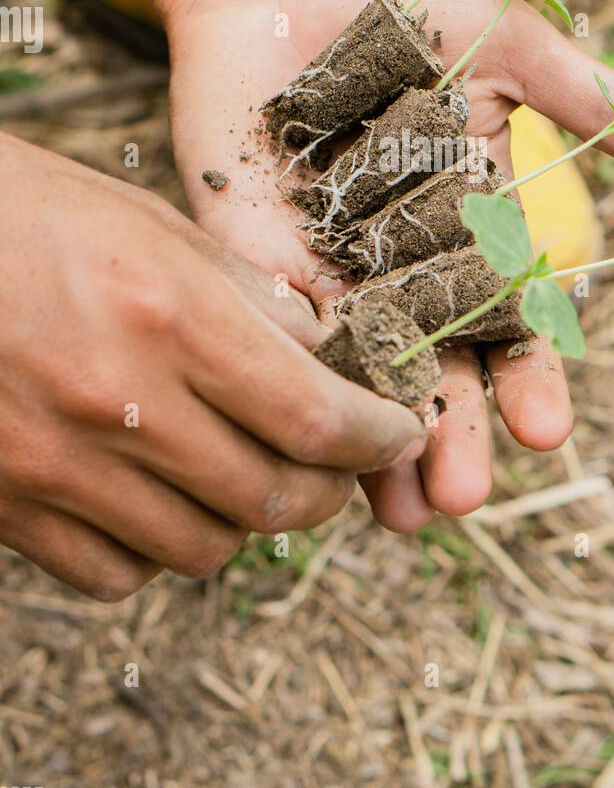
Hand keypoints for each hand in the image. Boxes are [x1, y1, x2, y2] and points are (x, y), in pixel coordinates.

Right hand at [0, 134, 425, 597]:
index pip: (316, 419)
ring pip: (202, 549)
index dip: (379, 438)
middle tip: (338, 462)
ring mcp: (58, 466)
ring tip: (248, 474)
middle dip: (329, 487)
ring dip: (248, 522)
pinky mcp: (9, 507)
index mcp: (170, 317)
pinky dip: (160, 548)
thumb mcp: (152, 225)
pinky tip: (163, 498)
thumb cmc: (31, 214)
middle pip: (272, 499)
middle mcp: (120, 402)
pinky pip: (117, 574)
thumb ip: (247, 295)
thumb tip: (325, 351)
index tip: (401, 431)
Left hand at [165, 0, 613, 530]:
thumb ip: (606, 107)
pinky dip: (295, 374)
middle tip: (460, 498)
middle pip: (439, 368)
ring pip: (361, 371)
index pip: (512, 326)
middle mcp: (410, 267)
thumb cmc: (411, 10)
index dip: (529, 380)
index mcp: (479, 232)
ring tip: (396, 511)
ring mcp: (332, 266)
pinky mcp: (259, 253)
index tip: (545, 432)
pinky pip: (279, 324)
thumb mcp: (518, 54)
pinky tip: (303, 428)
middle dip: (451, 435)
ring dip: (375, 442)